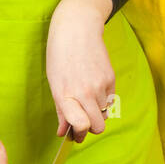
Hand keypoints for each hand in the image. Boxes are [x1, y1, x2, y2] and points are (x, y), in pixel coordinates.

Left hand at [46, 0, 115, 141]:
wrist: (77, 29)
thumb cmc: (60, 55)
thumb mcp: (54, 83)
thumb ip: (61, 110)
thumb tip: (63, 132)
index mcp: (65, 94)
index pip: (80, 125)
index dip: (79, 134)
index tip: (76, 134)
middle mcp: (84, 92)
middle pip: (97, 126)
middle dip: (91, 129)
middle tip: (83, 123)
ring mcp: (100, 85)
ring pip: (104, 114)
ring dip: (96, 112)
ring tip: (86, 98)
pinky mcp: (111, 78)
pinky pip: (109, 100)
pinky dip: (103, 99)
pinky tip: (93, 86)